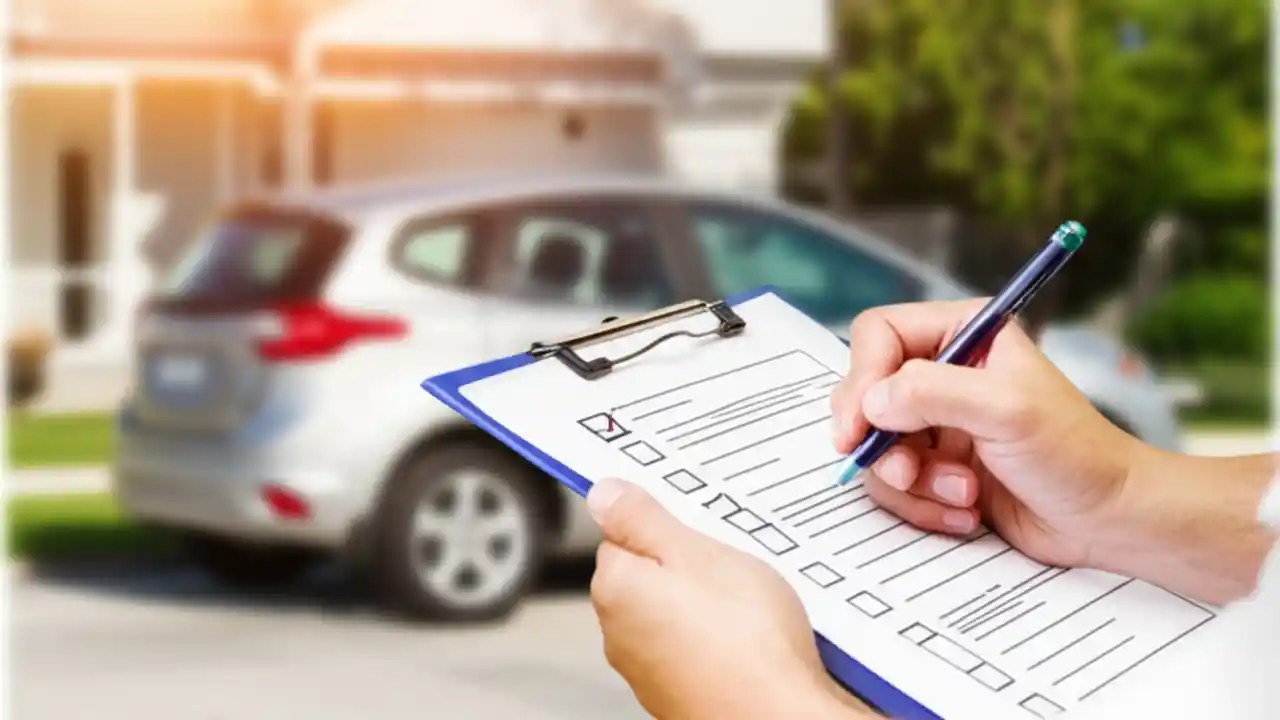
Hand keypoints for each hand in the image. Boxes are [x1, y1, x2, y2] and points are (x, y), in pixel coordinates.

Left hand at [587, 478, 870, 719]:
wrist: (779, 716)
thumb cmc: (746, 640)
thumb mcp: (697, 551)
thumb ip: (642, 519)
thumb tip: (603, 494)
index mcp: (616, 590)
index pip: (620, 534)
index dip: (662, 523)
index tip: (696, 524)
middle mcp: (621, 634)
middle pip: (647, 574)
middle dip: (686, 562)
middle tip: (729, 560)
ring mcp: (650, 669)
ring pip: (674, 612)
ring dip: (705, 602)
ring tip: (748, 601)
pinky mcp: (680, 691)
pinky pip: (695, 646)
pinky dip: (718, 638)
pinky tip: (752, 637)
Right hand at [829, 301, 1274, 601]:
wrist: (1108, 519)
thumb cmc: (1075, 454)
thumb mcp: (1006, 411)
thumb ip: (932, 393)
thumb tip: (871, 402)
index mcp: (964, 333)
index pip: (879, 334)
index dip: (862, 378)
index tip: (859, 427)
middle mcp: (944, 372)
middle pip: (866, 394)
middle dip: (883, 442)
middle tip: (905, 471)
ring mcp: (938, 422)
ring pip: (876, 446)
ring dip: (912, 480)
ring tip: (963, 493)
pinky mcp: (936, 467)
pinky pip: (895, 484)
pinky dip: (922, 504)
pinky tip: (966, 511)